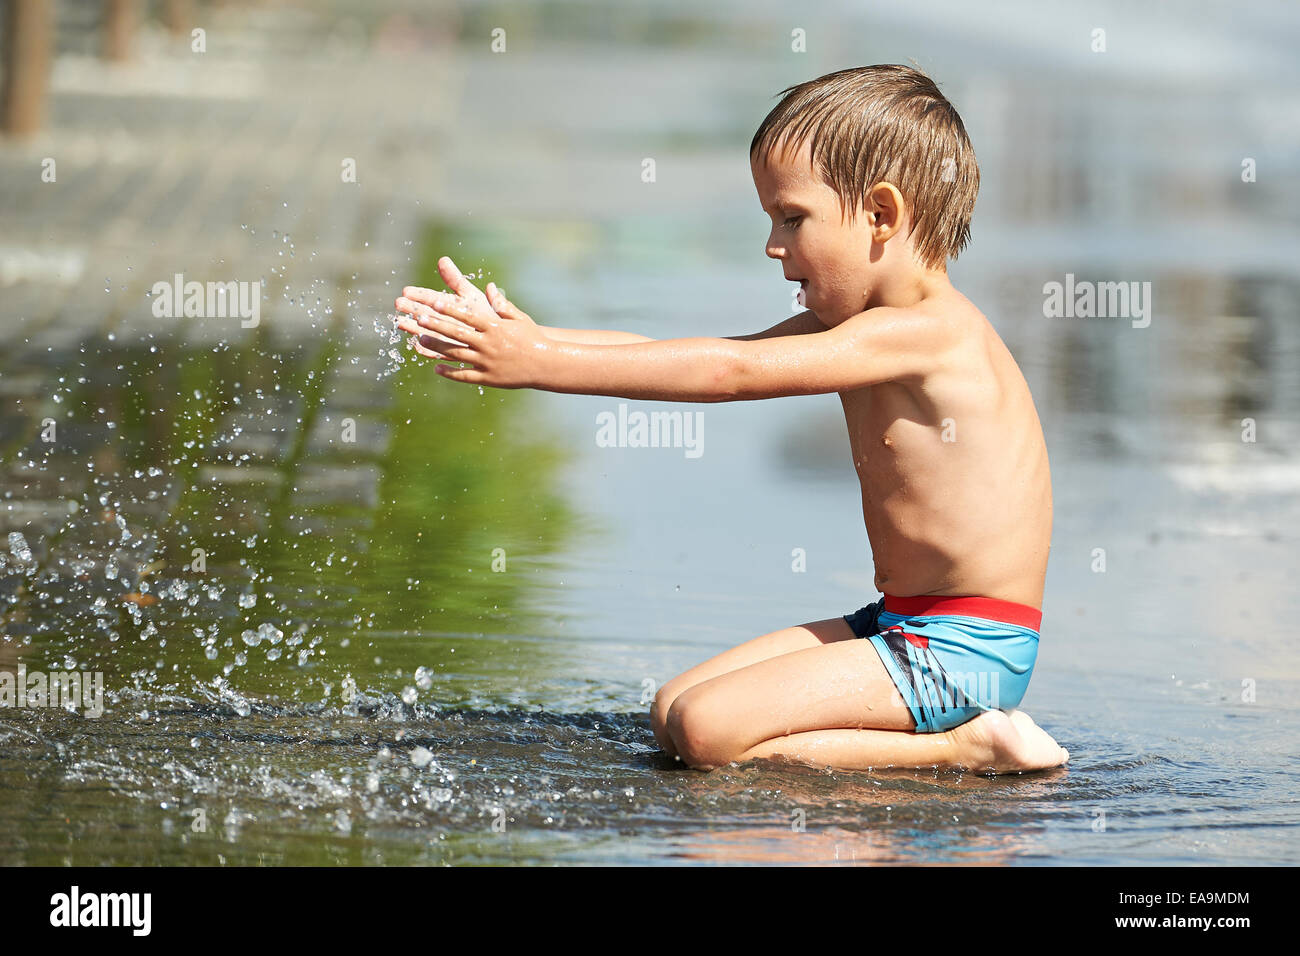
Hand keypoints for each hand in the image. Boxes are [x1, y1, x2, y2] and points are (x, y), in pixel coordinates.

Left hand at [393, 256, 546, 388]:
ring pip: (456, 354)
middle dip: (436, 325)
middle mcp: (488, 344)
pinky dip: (449, 371)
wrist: (546, 365)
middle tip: (419, 318)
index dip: (449, 309)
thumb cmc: (534, 339)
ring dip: (437, 346)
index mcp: (494, 327)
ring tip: (421, 340)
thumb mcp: (520, 318)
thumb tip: (490, 288)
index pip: (467, 316)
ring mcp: (487, 362)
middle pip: (457, 333)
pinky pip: (464, 375)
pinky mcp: (488, 377)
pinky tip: (436, 367)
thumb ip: (502, 304)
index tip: (434, 303)